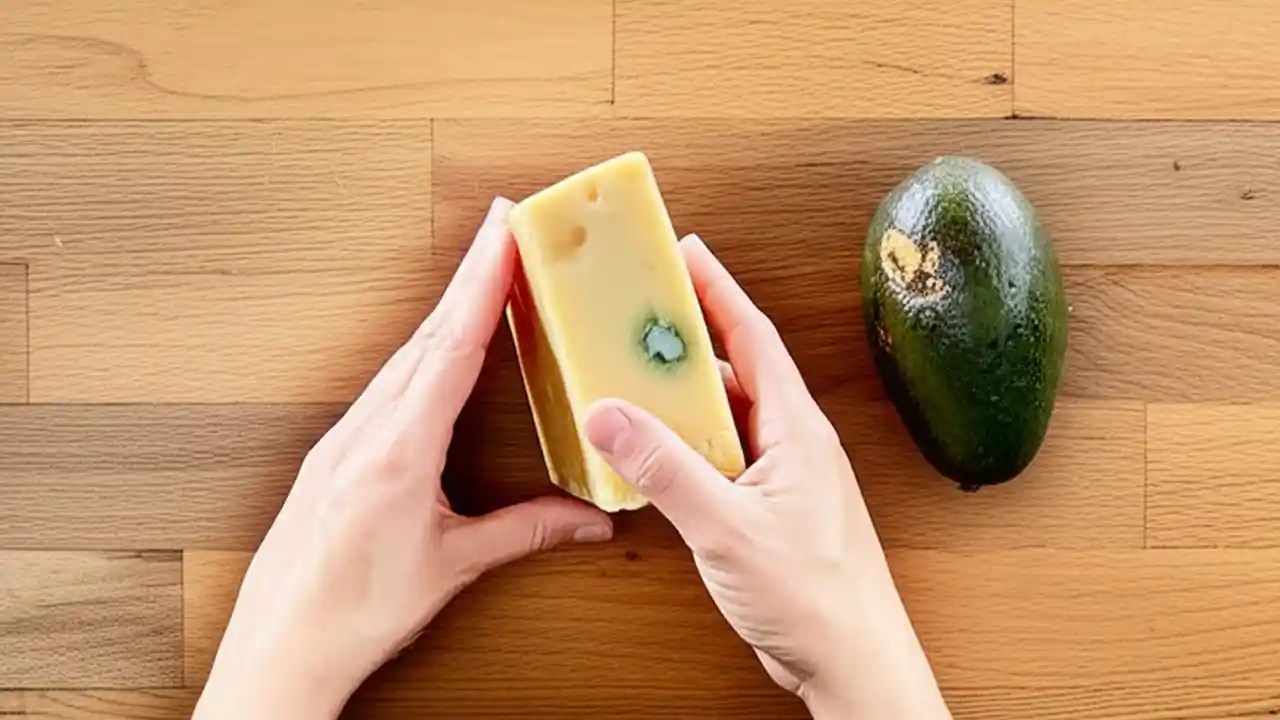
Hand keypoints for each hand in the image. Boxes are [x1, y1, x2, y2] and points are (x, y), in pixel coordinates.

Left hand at [194, 198, 612, 719]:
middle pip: (428, 334)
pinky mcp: (335, 452)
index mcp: (398, 450)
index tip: (502, 230)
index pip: (451, 347)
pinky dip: (422, 349)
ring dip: (447, 308)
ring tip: (482, 271)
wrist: (279, 648)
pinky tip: (435, 346)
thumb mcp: (452, 567)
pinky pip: (386, 383)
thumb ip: (525, 533)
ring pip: (405, 354)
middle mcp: (365, 430)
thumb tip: (588, 520)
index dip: (482, 283)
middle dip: (470, 274)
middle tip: (503, 222)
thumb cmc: (352, 612)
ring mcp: (344, 436)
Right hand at [584, 236, 949, 719]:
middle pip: (736, 371)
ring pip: (726, 418)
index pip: (754, 336)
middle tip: (639, 316)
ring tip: (632, 380)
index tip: (685, 252)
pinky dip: (687, 448)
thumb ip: (666, 469)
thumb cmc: (817, 598)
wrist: (853, 663)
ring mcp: (782, 477)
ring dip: (683, 400)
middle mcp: (793, 444)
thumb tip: (610, 414)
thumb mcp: (727, 527)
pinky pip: (723, 458)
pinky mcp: (769, 510)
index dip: (718, 290)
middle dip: (688, 340)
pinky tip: (654, 456)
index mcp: (796, 429)